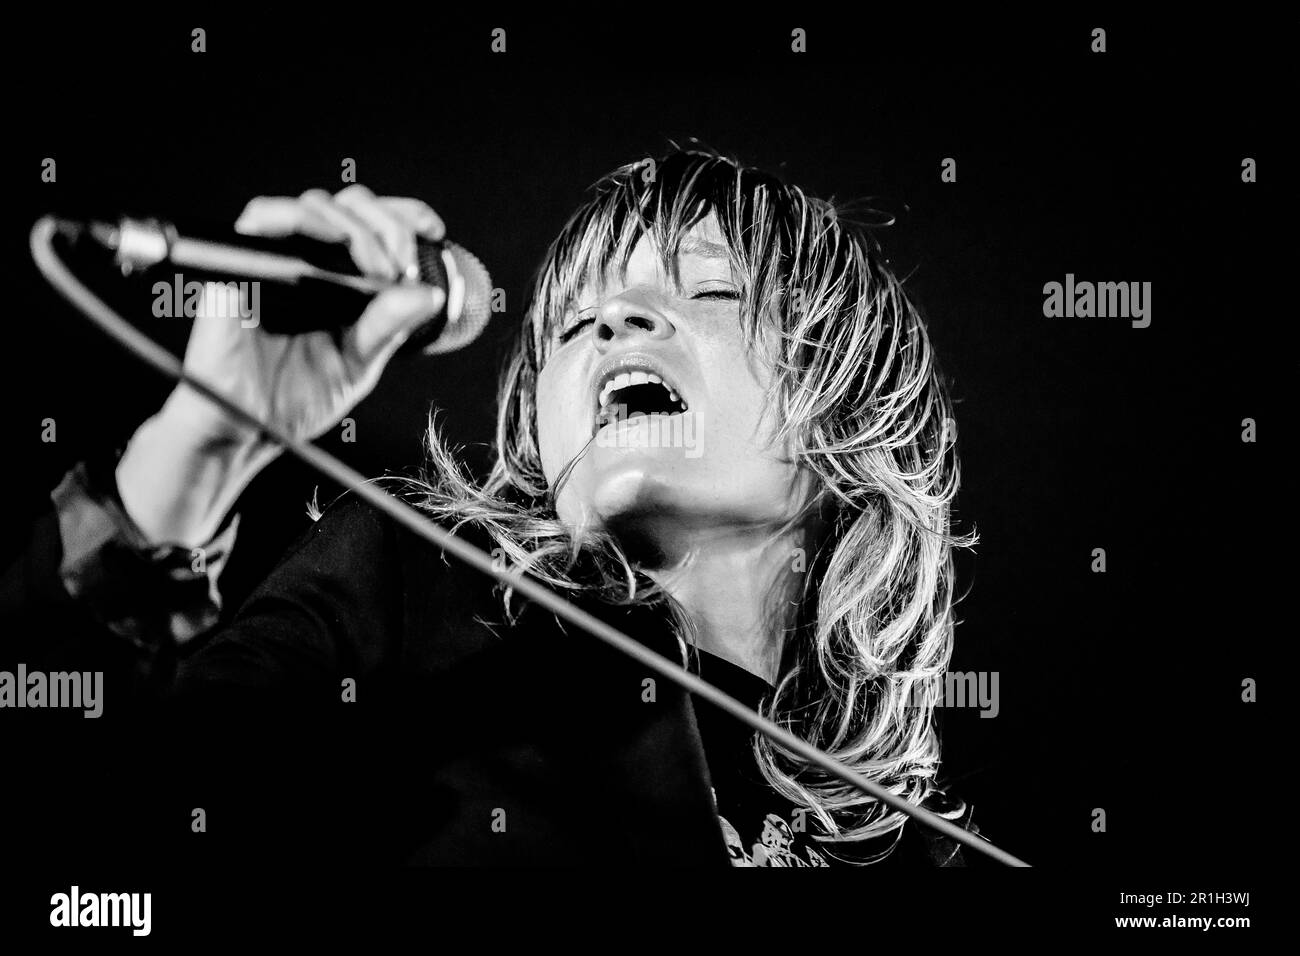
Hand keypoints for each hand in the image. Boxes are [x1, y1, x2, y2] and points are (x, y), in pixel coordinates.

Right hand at [117, 184, 444, 546]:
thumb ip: (388, 327)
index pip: (374, 223)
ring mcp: (273, 258)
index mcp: (338, 278)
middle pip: (351, 204)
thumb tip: (428, 294)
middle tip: (400, 269)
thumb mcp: (357, 364)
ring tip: (376, 271)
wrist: (244, 428)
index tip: (431, 232)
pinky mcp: (237, 263)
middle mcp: (306, 260)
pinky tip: (329, 252)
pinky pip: (262, 218)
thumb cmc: (292, 397)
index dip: (405, 215)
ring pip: (315, 205)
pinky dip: (300, 222)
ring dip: (355, 228)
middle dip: (387, 226)